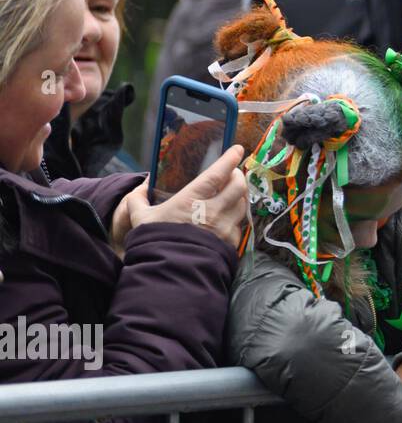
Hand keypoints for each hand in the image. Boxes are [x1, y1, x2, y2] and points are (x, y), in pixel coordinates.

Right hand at [122, 146, 247, 248]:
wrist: (169, 272)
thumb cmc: (155, 242)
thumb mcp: (140, 219)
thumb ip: (137, 201)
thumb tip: (138, 187)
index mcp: (192, 200)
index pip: (217, 173)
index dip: (229, 159)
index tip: (237, 150)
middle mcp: (213, 211)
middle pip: (238, 186)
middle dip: (239, 176)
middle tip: (234, 173)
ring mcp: (224, 228)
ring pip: (242, 204)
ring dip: (240, 196)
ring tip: (234, 193)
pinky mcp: (230, 243)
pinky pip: (239, 225)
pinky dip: (237, 217)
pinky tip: (230, 216)